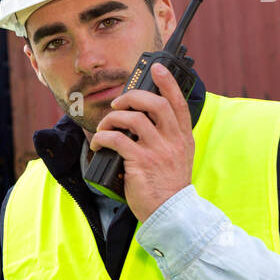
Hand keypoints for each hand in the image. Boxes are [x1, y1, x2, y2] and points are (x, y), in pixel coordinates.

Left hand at [90, 62, 194, 221]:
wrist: (170, 213)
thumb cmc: (167, 185)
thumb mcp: (177, 157)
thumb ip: (167, 138)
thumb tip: (142, 119)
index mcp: (183, 138)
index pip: (178, 102)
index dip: (168, 82)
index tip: (157, 67)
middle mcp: (173, 141)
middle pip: (155, 104)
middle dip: (133, 96)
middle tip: (119, 103)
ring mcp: (157, 151)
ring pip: (133, 119)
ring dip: (112, 119)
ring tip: (104, 127)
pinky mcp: (140, 162)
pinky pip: (117, 140)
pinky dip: (102, 138)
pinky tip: (97, 145)